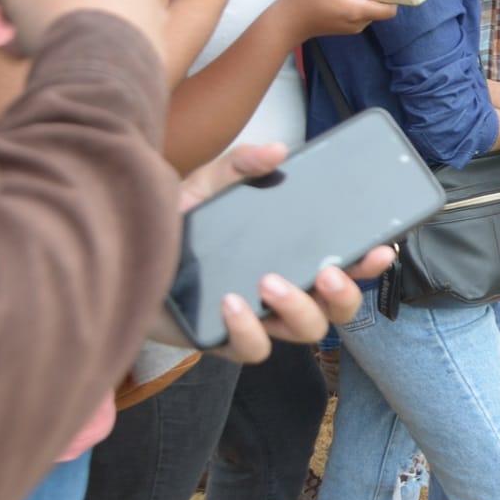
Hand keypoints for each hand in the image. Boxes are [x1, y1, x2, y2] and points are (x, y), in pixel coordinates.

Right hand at [0, 0, 170, 58]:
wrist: (106, 67)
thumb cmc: (59, 20)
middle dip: (32, 2)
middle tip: (6, 22)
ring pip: (90, 6)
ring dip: (54, 23)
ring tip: (22, 51)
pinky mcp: (157, 31)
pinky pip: (112, 28)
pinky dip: (85, 37)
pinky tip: (59, 59)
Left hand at [161, 144, 394, 362]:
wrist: (118, 257)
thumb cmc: (174, 227)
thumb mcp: (207, 186)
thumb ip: (240, 165)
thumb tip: (277, 150)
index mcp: (290, 255)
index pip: (344, 264)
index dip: (369, 263)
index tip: (381, 250)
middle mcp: (282, 291)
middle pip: (337, 310)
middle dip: (343, 294)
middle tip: (328, 272)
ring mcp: (257, 319)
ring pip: (304, 332)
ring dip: (297, 309)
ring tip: (269, 283)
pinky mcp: (224, 340)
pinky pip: (252, 349)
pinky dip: (248, 329)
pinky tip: (232, 303)